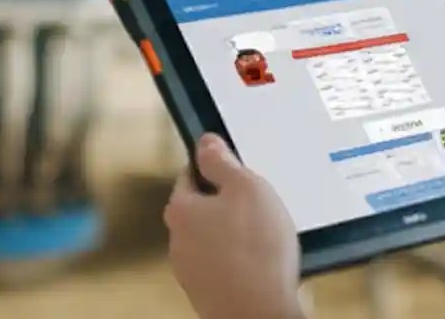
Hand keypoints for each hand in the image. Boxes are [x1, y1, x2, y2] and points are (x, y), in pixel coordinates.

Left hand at [165, 134, 303, 318]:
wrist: (260, 312)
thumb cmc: (255, 248)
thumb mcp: (247, 188)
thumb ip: (223, 162)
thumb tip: (205, 142)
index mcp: (181, 209)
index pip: (191, 174)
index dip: (217, 168)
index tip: (239, 171)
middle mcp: (178, 240)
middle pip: (202, 208)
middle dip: (229, 204)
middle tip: (259, 203)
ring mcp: (191, 270)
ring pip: (214, 238)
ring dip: (236, 234)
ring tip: (266, 236)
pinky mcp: (208, 292)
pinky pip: (225, 264)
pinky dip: (241, 260)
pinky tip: (263, 261)